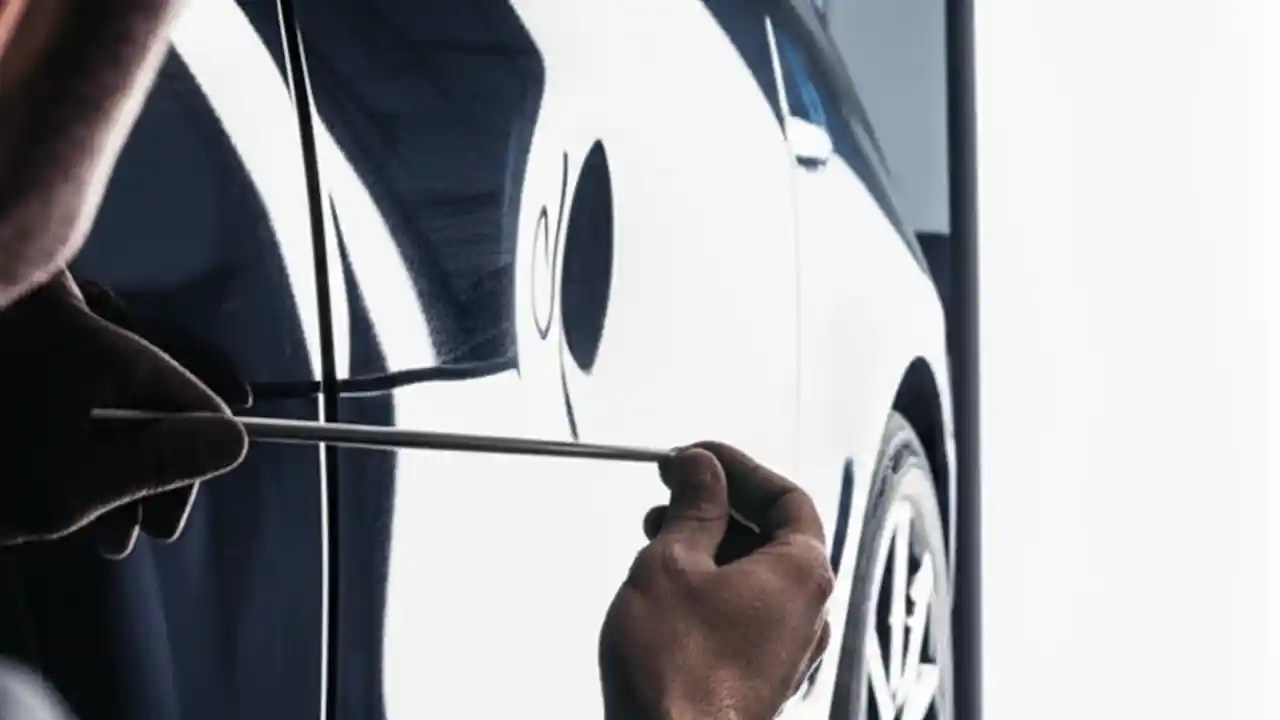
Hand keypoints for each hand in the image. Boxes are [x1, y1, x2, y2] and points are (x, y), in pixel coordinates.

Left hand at [0, 271, 247, 555]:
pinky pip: (69, 385)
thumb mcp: (68, 488)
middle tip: (139, 536)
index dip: (196, 460)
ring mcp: (49, 330)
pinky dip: (68, 437)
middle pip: (150, 393)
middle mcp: (80, 323)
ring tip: (89, 525)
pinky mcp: (27, 344)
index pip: (191, 397)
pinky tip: (48, 482)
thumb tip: (235, 441)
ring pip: (106, 396)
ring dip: (106, 461)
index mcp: (103, 347)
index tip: (172, 520)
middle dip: (146, 469)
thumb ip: (159, 463)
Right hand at [600, 442, 833, 719]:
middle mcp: (808, 611)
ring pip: (756, 572)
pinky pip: (746, 608)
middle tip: (674, 486)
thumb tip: (700, 468)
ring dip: (710, 543)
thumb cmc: (679, 675)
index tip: (697, 456)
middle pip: (774, 532)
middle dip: (720, 503)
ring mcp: (788, 647)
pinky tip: (669, 583)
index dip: (739, 466)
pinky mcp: (761, 674)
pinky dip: (712, 582)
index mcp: (802, 573)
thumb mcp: (673, 563)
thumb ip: (693, 507)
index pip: (786, 495)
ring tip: (659, 533)